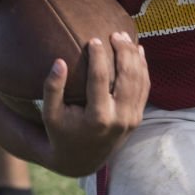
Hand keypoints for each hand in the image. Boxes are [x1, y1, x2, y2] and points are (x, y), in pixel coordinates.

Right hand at [40, 31, 148, 175]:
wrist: (81, 160)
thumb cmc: (60, 132)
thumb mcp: (50, 114)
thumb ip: (52, 88)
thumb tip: (59, 62)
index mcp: (97, 118)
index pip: (101, 79)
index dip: (98, 57)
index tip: (93, 40)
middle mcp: (119, 119)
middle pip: (127, 77)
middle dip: (123, 52)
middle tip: (115, 34)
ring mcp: (131, 119)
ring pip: (140, 81)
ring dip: (134, 57)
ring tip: (124, 38)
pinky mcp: (137, 118)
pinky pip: (145, 89)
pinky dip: (143, 69)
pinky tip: (137, 52)